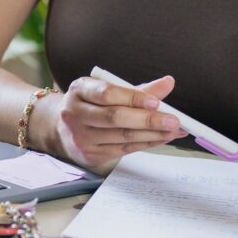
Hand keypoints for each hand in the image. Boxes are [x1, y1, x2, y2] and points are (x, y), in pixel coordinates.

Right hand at [38, 74, 186, 174]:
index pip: (107, 93)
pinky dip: (146, 144)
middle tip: (173, 120)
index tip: (156, 102)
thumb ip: (137, 89)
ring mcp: (81, 136)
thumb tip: (168, 83)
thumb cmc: (92, 105)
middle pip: (115, 117)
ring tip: (174, 130)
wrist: (64, 129)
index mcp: (79, 89)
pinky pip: (124, 149)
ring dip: (152, 134)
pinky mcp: (90, 154)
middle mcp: (75, 113)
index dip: (133, 98)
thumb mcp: (108, 90)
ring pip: (122, 136)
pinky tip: (160, 139)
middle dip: (148, 120)